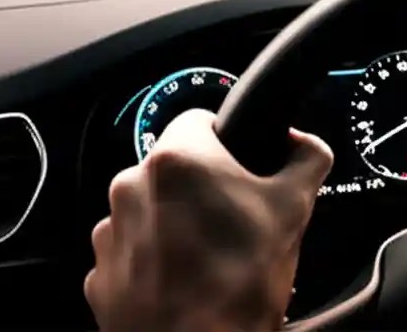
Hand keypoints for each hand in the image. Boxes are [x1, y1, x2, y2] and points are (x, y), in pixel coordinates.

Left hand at [85, 109, 332, 331]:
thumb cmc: (239, 286)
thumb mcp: (294, 208)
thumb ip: (305, 158)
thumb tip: (305, 145)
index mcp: (177, 159)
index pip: (202, 120)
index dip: (231, 143)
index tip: (246, 170)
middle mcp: (131, 187)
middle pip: (177, 169)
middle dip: (206, 188)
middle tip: (239, 221)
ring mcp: (109, 233)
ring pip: (153, 210)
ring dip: (179, 224)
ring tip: (214, 258)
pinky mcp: (100, 274)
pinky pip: (133, 252)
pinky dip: (157, 261)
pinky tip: (188, 282)